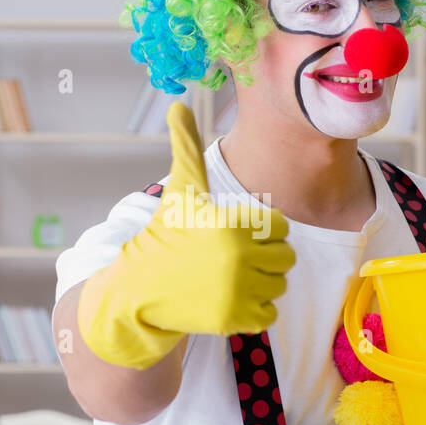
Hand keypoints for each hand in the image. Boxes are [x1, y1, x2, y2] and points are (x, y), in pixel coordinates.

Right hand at [77, 102, 295, 368]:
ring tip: (232, 278)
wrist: (139, 290)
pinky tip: (231, 299)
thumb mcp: (178, 191)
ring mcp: (237, 291)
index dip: (263, 230)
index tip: (239, 234)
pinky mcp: (234, 320)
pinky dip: (256, 310)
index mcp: (231, 222)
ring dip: (262, 283)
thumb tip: (177, 104)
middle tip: (237, 260)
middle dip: (266, 257)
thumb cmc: (165, 235)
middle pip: (286, 256)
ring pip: (279, 285)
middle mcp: (238, 257)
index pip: (281, 226)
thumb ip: (185, 147)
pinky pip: (270, 314)